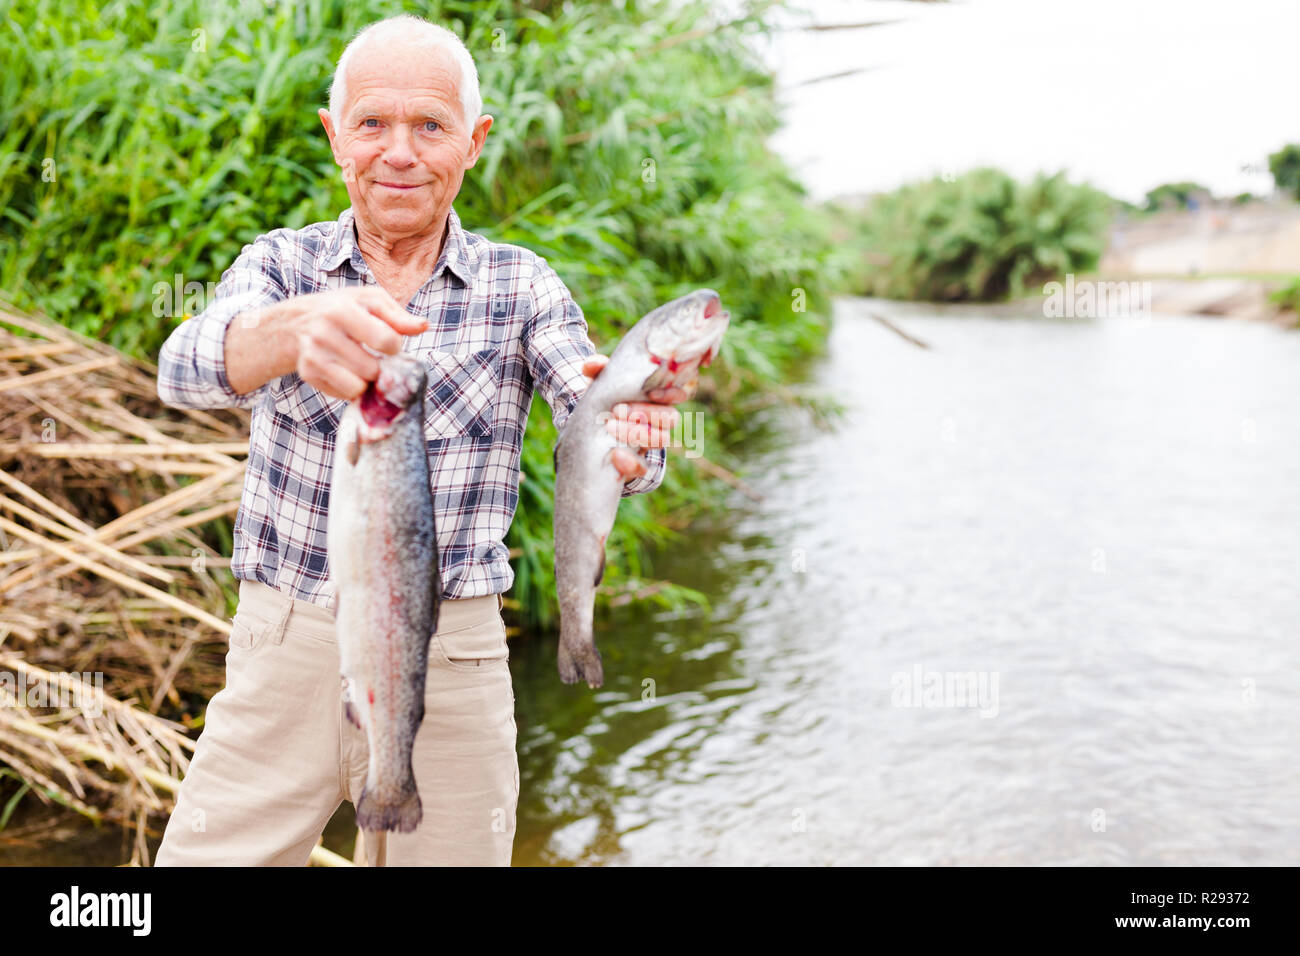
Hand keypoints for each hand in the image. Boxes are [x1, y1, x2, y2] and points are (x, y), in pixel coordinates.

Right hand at [289, 287, 427, 399]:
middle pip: (373, 370)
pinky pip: (344, 394)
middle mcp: (324, 334)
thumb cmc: (342, 308)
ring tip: (359, 363)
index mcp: (342, 311)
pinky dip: (350, 386)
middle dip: (379, 365)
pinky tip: (344, 370)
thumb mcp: (370, 301)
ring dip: (365, 379)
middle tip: (370, 354)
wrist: (295, 321)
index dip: (394, 346)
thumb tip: (424, 326)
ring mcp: (313, 356)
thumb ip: (398, 316)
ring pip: (358, 387)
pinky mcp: (308, 374)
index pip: (387, 342)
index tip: (386, 342)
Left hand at [582, 354, 681, 481]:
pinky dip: (630, 462)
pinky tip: (615, 455)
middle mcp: (659, 420)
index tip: (651, 393)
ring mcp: (651, 441)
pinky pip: (643, 467)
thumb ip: (597, 370)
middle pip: (670, 417)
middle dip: (645, 413)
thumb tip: (593, 365)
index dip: (672, 393)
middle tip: (617, 410)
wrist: (589, 430)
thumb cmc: (602, 400)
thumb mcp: (598, 383)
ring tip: (611, 427)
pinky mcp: (638, 462)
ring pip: (662, 440)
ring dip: (638, 433)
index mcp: (656, 398)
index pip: (678, 394)